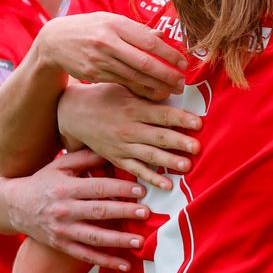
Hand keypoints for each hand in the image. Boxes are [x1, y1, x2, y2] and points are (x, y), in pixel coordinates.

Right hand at [3, 149, 148, 269]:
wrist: (14, 207)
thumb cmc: (44, 182)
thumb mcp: (61, 165)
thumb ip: (87, 158)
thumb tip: (114, 151)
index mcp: (66, 188)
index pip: (97, 188)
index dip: (120, 189)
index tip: (141, 190)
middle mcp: (64, 211)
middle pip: (98, 212)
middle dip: (124, 212)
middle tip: (146, 213)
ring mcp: (62, 231)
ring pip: (94, 237)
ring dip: (118, 240)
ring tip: (139, 241)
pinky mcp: (62, 245)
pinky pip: (86, 256)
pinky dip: (106, 261)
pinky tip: (125, 265)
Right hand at [36, 13, 186, 99]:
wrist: (55, 41)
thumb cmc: (90, 27)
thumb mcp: (112, 20)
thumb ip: (137, 29)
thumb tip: (162, 35)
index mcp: (116, 25)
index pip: (149, 41)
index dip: (169, 54)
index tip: (183, 63)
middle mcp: (108, 43)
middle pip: (144, 62)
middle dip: (166, 74)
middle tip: (182, 82)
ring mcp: (100, 60)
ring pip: (134, 77)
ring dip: (156, 85)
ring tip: (172, 89)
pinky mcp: (94, 75)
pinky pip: (123, 83)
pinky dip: (140, 89)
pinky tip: (153, 92)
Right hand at [58, 83, 200, 189]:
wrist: (74, 113)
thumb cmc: (105, 96)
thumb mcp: (125, 87)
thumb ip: (148, 91)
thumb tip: (173, 88)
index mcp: (135, 109)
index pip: (162, 115)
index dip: (181, 119)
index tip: (198, 123)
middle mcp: (130, 129)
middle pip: (159, 136)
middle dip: (179, 142)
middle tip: (197, 148)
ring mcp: (123, 146)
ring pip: (150, 155)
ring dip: (169, 161)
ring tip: (187, 166)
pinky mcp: (118, 158)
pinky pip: (137, 170)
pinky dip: (151, 178)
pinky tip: (167, 184)